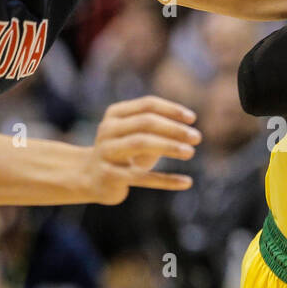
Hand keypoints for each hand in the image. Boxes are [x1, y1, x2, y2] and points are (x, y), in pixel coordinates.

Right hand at [85, 95, 201, 203]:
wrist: (90, 177)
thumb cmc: (123, 152)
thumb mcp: (136, 135)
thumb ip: (158, 127)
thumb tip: (189, 130)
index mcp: (115, 114)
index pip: (148, 105)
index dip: (172, 110)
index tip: (192, 118)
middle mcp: (108, 130)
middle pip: (146, 122)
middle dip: (174, 128)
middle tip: (197, 137)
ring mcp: (106, 152)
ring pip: (141, 143)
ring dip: (169, 146)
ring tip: (190, 152)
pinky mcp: (109, 176)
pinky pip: (142, 177)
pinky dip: (166, 180)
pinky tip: (186, 182)